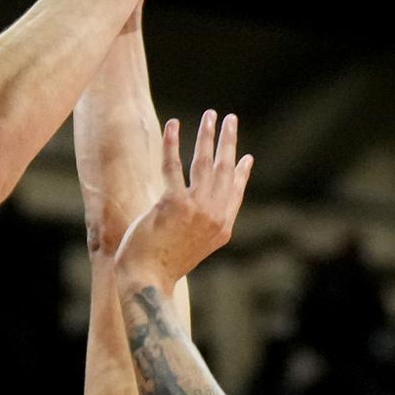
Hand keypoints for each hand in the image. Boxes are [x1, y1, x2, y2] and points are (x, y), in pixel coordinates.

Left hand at [115, 111, 252, 286]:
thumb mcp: (194, 248)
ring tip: (210, 115)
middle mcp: (214, 216)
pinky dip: (173, 143)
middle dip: (228, 141)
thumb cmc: (165, 265)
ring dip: (207, 135)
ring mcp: (195, 209)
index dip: (241, 172)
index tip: (246, 156)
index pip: (236, 192)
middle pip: (224, 170)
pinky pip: (173, 166)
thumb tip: (202, 211)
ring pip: (204, 163)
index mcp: (221, 228)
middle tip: (230, 119)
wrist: (149, 279)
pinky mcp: (173, 204)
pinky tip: (173, 125)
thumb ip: (202, 227)